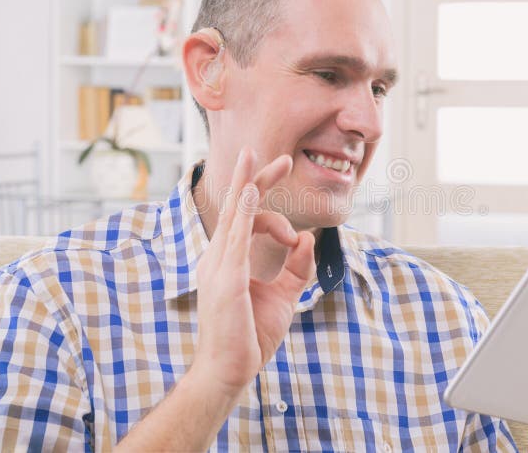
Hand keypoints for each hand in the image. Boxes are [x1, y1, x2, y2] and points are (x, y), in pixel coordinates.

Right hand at [192, 147, 315, 395]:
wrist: (230, 370)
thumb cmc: (250, 336)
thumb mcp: (283, 295)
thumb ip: (296, 267)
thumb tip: (309, 239)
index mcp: (228, 260)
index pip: (246, 219)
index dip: (270, 210)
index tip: (296, 233)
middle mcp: (219, 256)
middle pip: (238, 206)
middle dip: (256, 177)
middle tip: (281, 158)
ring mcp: (219, 265)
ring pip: (235, 214)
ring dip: (248, 182)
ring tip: (256, 157)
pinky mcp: (228, 276)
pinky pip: (237, 235)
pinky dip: (247, 210)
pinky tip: (255, 190)